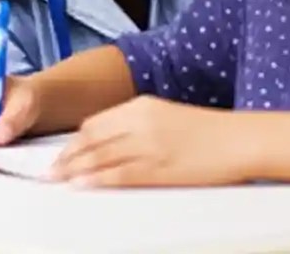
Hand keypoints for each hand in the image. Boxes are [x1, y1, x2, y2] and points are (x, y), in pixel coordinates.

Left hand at [50, 96, 252, 186]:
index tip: (62, 153)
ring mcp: (148, 145)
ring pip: (100, 156)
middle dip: (67, 156)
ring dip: (74, 169)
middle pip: (91, 139)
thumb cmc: (208, 131)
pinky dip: (96, 179)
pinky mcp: (159, 167)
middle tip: (50, 171)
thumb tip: (110, 143)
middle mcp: (140, 122)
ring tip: (57, 180)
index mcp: (141, 106)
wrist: (239, 139)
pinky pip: (119, 174)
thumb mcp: (166, 117)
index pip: (95, 123)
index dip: (74, 141)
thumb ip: (137, 125)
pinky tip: (82, 184)